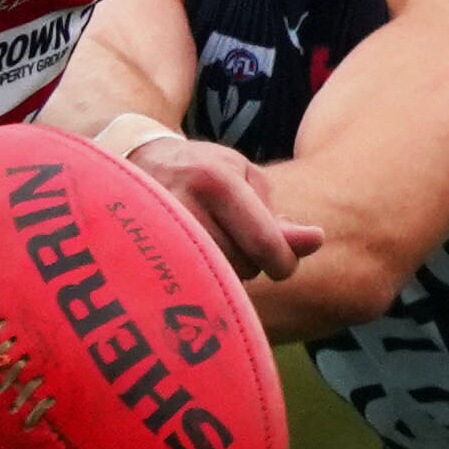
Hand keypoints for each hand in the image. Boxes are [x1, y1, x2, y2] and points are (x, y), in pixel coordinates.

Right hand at [129, 134, 319, 282]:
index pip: (264, 243)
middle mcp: (185, 207)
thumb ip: (279, 216)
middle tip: (233, 239)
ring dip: (224, 271)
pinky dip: (202, 278)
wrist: (134, 163)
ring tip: (209, 243)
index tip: (283, 266)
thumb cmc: (202, 171)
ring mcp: (158, 234)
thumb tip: (315, 242)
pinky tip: (195, 258)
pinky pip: (190, 285)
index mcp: (216, 182)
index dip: (284, 262)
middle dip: (250, 262)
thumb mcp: (244, 178)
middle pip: (241, 267)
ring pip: (216, 281)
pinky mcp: (142, 255)